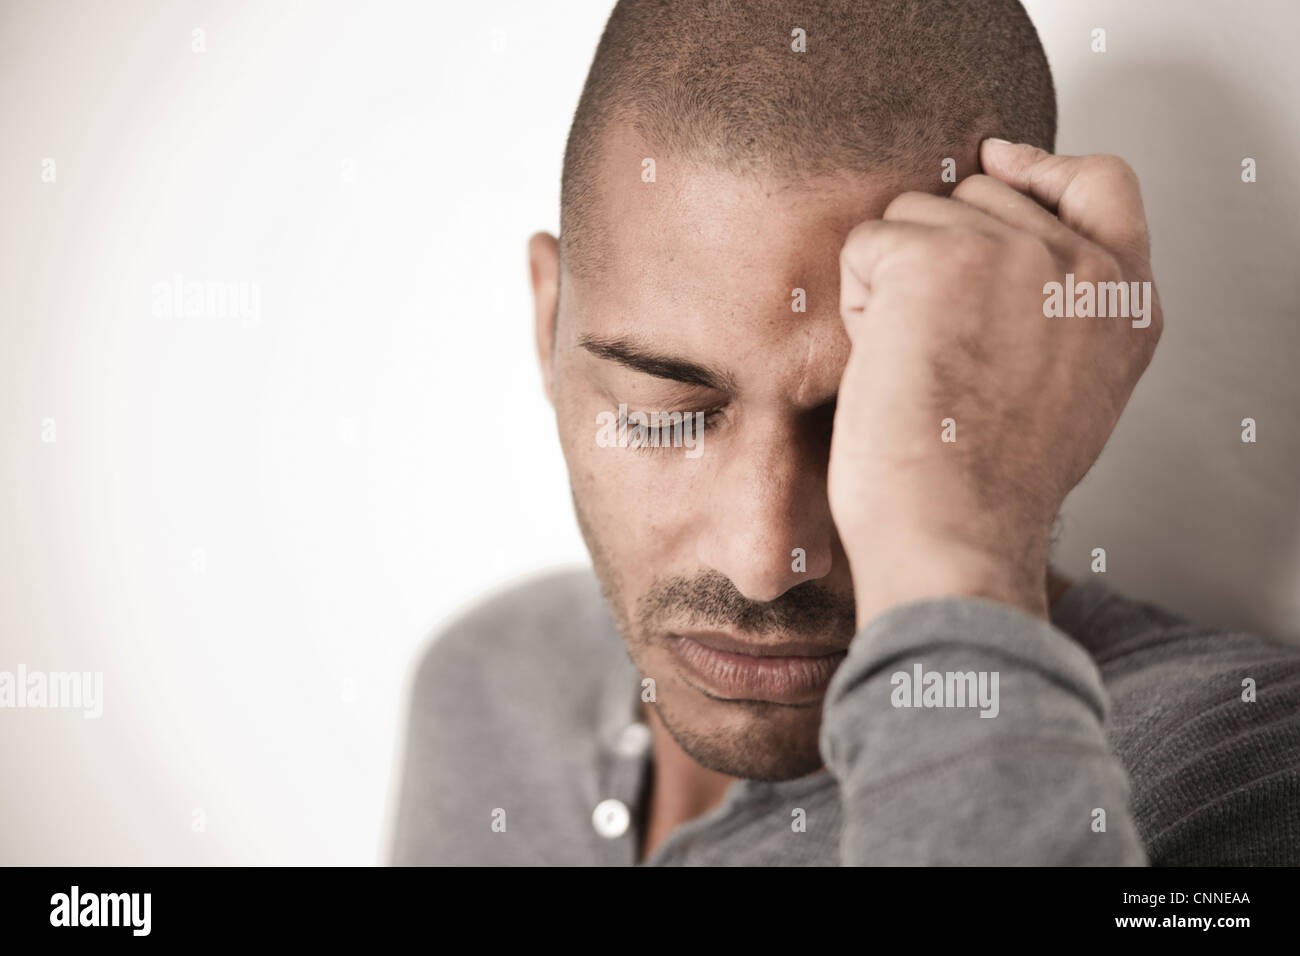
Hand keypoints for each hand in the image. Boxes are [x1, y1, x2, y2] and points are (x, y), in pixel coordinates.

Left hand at [829, 140, 1161, 626]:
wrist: (953, 532)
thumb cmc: (988, 484)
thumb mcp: (1068, 388)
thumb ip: (1059, 304)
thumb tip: (1008, 232)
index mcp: (1126, 301)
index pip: (1102, 183)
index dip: (1043, 168)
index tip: (999, 163)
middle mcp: (1084, 266)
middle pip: (982, 196)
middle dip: (939, 257)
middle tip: (942, 351)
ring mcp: (1015, 253)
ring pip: (915, 217)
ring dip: (894, 283)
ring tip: (917, 366)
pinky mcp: (940, 259)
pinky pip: (867, 243)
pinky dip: (858, 301)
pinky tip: (885, 363)